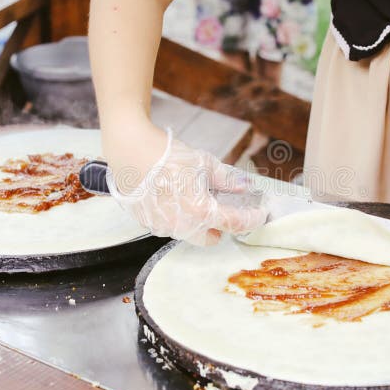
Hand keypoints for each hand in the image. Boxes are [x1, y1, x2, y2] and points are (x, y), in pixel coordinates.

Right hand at [105, 127, 267, 244]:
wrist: (130, 151)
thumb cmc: (166, 155)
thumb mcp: (203, 162)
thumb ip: (227, 178)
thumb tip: (244, 185)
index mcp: (201, 211)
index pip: (235, 223)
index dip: (252, 219)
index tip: (259, 213)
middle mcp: (183, 226)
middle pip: (212, 238)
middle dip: (221, 227)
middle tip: (223, 207)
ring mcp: (163, 227)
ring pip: (190, 233)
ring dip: (198, 221)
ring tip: (193, 196)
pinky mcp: (148, 224)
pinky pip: (170, 227)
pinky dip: (177, 217)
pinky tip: (173, 197)